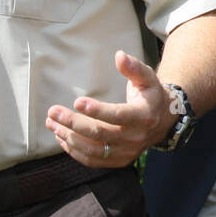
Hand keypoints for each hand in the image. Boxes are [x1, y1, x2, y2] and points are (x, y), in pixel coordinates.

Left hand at [45, 50, 175, 166]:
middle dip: (73, 123)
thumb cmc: (150, 96)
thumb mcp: (147, 78)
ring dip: (68, 138)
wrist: (163, 121)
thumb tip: (119, 55)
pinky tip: (61, 137)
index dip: (96, 110)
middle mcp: (135, 137)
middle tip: (53, 112)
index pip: (118, 115)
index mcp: (143, 116)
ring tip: (52, 124)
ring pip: (92, 150)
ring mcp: (127, 152)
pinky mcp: (118, 161)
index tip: (76, 101)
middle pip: (99, 134)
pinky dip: (74, 151)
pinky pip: (92, 160)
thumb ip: (134, 67)